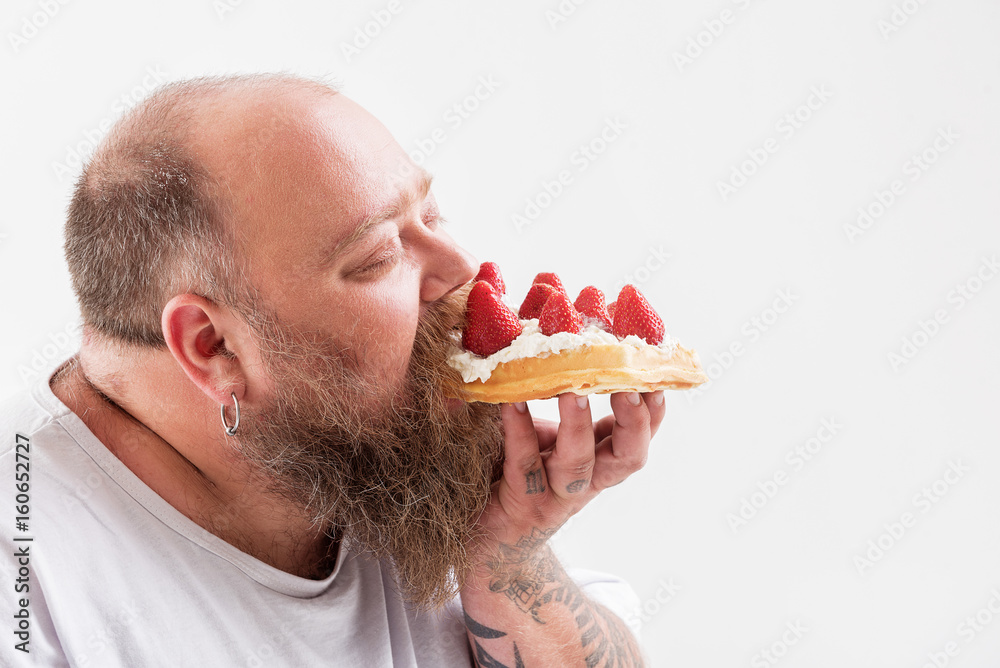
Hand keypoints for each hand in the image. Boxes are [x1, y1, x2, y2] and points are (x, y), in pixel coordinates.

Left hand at [470, 390, 666, 566]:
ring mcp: (553, 495)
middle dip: (635, 423)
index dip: (653, 413)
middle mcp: (584, 480)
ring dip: (579, 426)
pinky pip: (524, 464)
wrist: (486, 543)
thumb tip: (558, 339)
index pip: (637, 436)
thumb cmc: (513, 475)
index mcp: (598, 460)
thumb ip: (553, 403)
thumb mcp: (543, 437)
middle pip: (626, 457)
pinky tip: (512, 402)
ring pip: (578, 465)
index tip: (657, 378)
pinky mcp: (520, 502)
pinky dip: (519, 430)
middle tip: (633, 387)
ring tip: (574, 392)